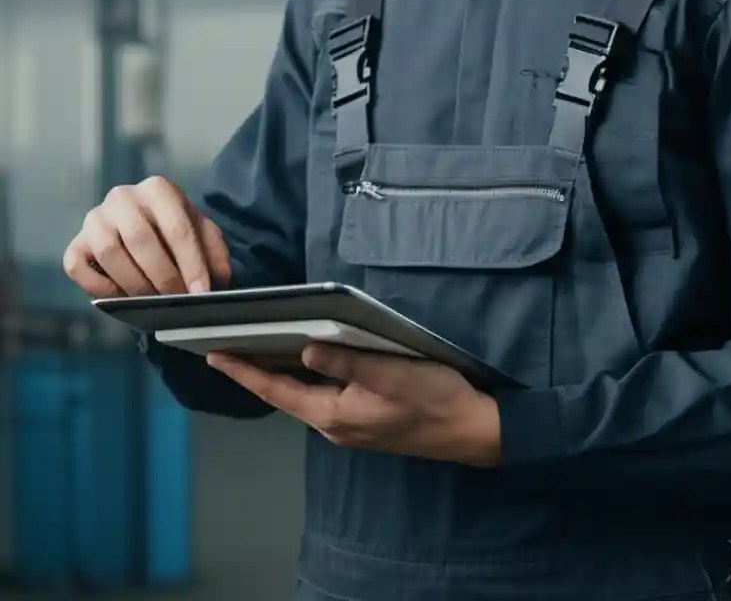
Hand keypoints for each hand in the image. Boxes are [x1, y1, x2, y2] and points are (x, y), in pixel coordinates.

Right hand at [64, 176, 230, 297]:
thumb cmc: (176, 229)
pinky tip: (123, 297)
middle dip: (163, 276)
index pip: (177, 228)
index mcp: (158, 189)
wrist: (144, 223)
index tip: (201, 292)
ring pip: (110, 253)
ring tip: (154, 301)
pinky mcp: (76, 242)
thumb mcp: (203, 234)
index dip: (191, 264)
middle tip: (177, 300)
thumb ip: (214, 254)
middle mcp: (122, 197)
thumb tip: (215, 282)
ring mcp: (94, 218)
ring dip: (134, 284)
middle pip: (141, 240)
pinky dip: (100, 287)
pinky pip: (77, 267)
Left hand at [207, 343, 501, 467]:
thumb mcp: (390, 374)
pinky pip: (327, 397)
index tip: (213, 355)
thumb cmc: (434, 399)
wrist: (473, 430)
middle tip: (229, 343)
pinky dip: (310, 378)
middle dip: (258, 370)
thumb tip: (304, 351)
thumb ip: (346, 362)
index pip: (277, 390)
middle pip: (287, 394)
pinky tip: (311, 360)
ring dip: (283, 373)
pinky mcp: (368, 420)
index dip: (244, 371)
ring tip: (261, 346)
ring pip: (307, 396)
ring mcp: (352, 425)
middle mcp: (335, 424)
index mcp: (333, 415)